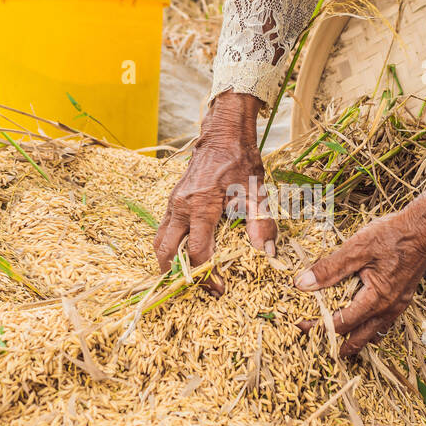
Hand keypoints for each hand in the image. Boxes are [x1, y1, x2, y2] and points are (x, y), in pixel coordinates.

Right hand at [155, 92, 276, 286]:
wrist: (223, 135)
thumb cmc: (241, 161)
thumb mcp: (257, 191)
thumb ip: (261, 221)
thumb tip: (266, 252)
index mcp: (201, 206)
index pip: (196, 251)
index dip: (207, 274)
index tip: (219, 289)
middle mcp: (181, 206)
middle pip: (165, 251)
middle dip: (175, 274)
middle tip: (193, 290)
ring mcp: (173, 203)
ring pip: (159, 241)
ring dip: (167, 262)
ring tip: (185, 278)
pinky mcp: (173, 200)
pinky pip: (163, 229)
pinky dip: (168, 247)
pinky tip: (183, 255)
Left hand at [295, 181, 425, 356]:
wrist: (425, 229)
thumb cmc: (392, 236)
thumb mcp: (356, 249)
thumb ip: (329, 269)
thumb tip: (303, 284)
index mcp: (376, 300)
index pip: (341, 323)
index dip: (319, 326)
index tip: (300, 325)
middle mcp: (388, 309)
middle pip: (359, 338)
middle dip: (337, 344)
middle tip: (316, 343)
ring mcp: (398, 306)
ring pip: (373, 333)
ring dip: (354, 339)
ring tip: (338, 341)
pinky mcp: (402, 299)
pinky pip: (383, 323)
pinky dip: (369, 328)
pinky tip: (361, 322)